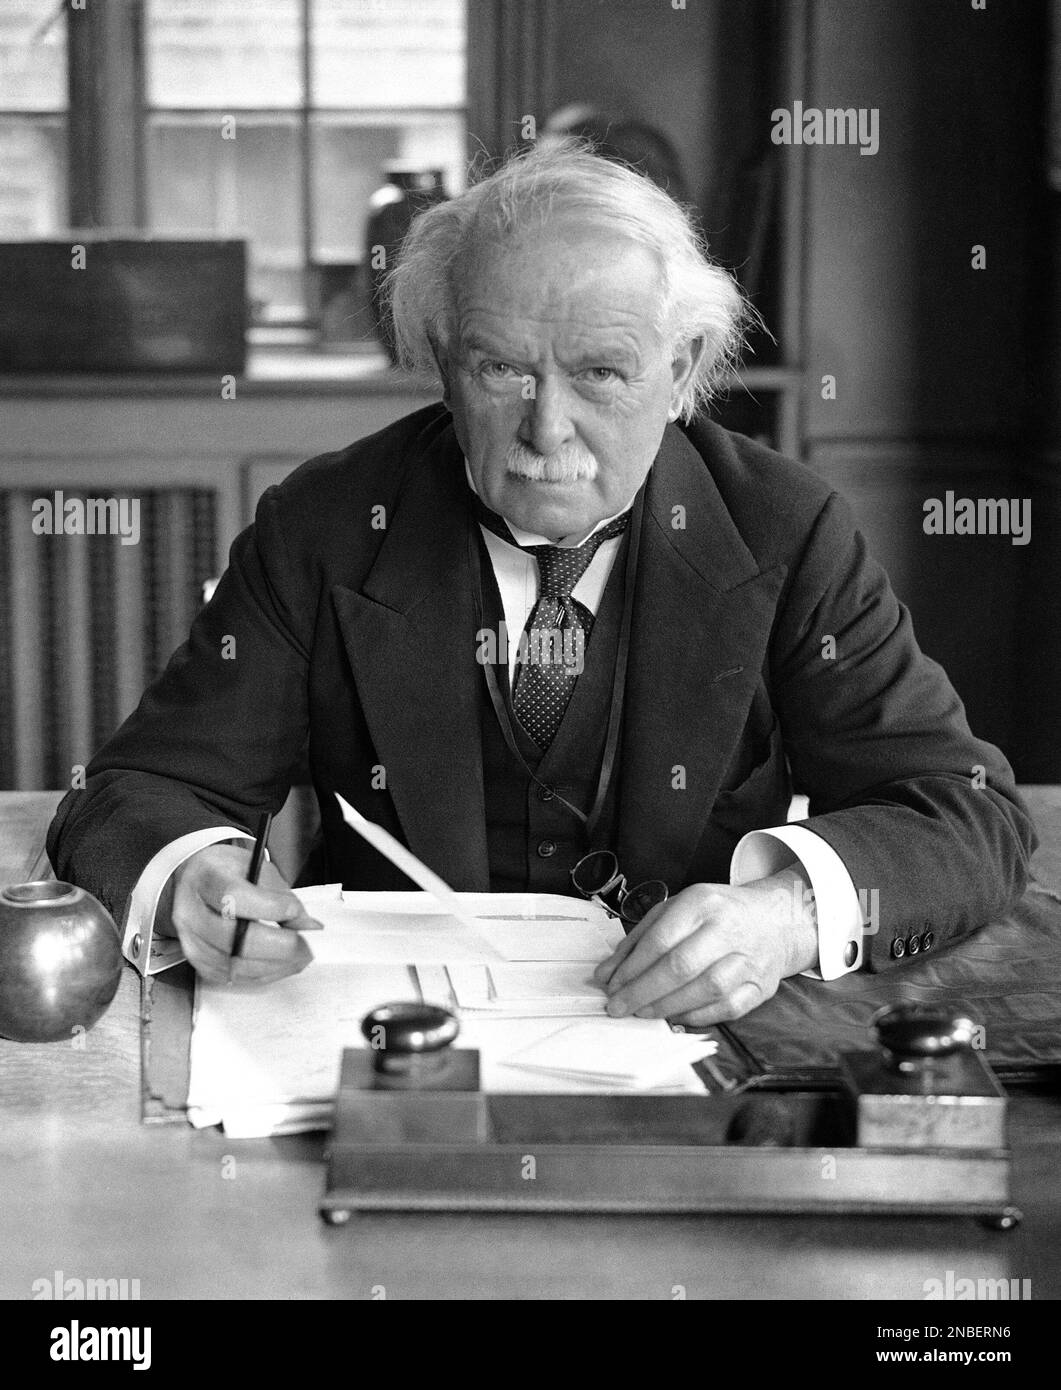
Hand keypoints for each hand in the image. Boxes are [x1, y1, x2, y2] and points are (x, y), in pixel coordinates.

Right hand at [161, 843, 320, 984]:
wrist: (193, 885)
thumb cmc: (227, 874)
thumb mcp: (254, 867)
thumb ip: (281, 894)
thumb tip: (307, 924)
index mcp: (204, 878)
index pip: (233, 897)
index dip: (271, 908)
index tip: (297, 912)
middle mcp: (189, 912)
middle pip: (233, 939)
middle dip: (279, 945)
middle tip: (307, 945)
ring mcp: (191, 941)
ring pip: (235, 964)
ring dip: (276, 965)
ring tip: (301, 956)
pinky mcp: (198, 963)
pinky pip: (234, 977)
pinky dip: (264, 974)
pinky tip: (282, 964)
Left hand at [593, 869, 817, 1025]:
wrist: (775, 919)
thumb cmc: (717, 914)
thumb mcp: (676, 909)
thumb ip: (640, 938)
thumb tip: (607, 972)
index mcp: (702, 903)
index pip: (661, 939)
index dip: (632, 967)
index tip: (611, 985)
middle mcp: (728, 928)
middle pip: (681, 966)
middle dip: (642, 991)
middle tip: (619, 1006)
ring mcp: (749, 958)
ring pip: (706, 989)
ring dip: (667, 1006)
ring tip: (642, 1012)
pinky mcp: (762, 985)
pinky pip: (728, 1007)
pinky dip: (698, 1016)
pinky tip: (675, 1017)